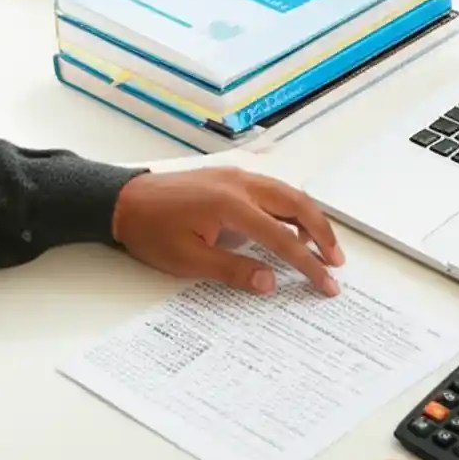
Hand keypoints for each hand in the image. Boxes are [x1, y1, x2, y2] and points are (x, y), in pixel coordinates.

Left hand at [112, 168, 344, 295]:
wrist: (122, 201)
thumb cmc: (150, 230)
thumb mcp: (188, 259)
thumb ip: (233, 270)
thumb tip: (270, 283)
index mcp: (231, 205)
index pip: (283, 238)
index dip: (308, 264)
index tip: (326, 282)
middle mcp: (241, 184)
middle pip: (297, 205)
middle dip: (322, 233)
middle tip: (336, 261)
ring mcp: (237, 177)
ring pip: (288, 193)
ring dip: (309, 218)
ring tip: (320, 246)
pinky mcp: (231, 178)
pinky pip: (272, 189)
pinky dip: (290, 208)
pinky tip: (291, 226)